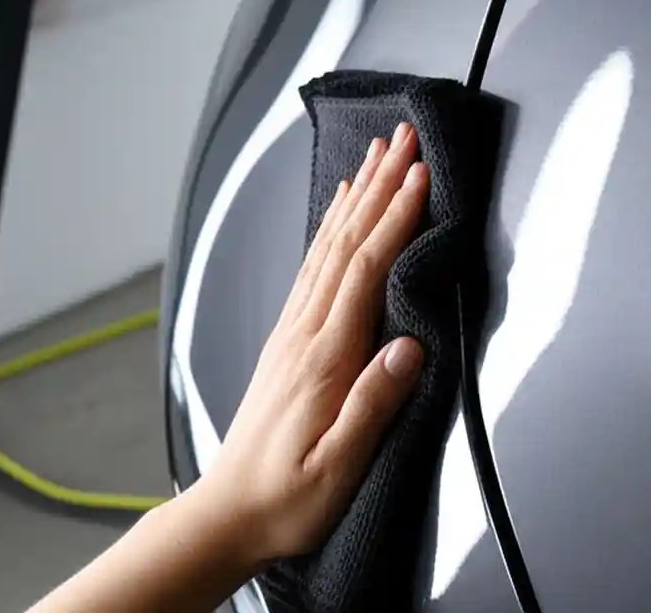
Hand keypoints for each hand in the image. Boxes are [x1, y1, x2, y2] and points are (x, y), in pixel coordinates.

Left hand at [192, 122, 429, 563]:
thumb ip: (373, 405)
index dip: (395, 218)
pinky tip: (341, 210)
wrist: (229, 513)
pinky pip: (313, 268)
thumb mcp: (340, 467)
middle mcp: (306, 333)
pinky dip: (332, 228)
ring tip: (378, 156)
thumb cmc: (289, 496)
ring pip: (328, 247)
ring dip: (356, 197)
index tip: (421, 175)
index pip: (366, 270)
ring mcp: (294, 332)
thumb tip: (410, 348)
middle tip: (404, 138)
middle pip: (346, 242)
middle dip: (379, 185)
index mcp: (325, 358)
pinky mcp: (290, 340)